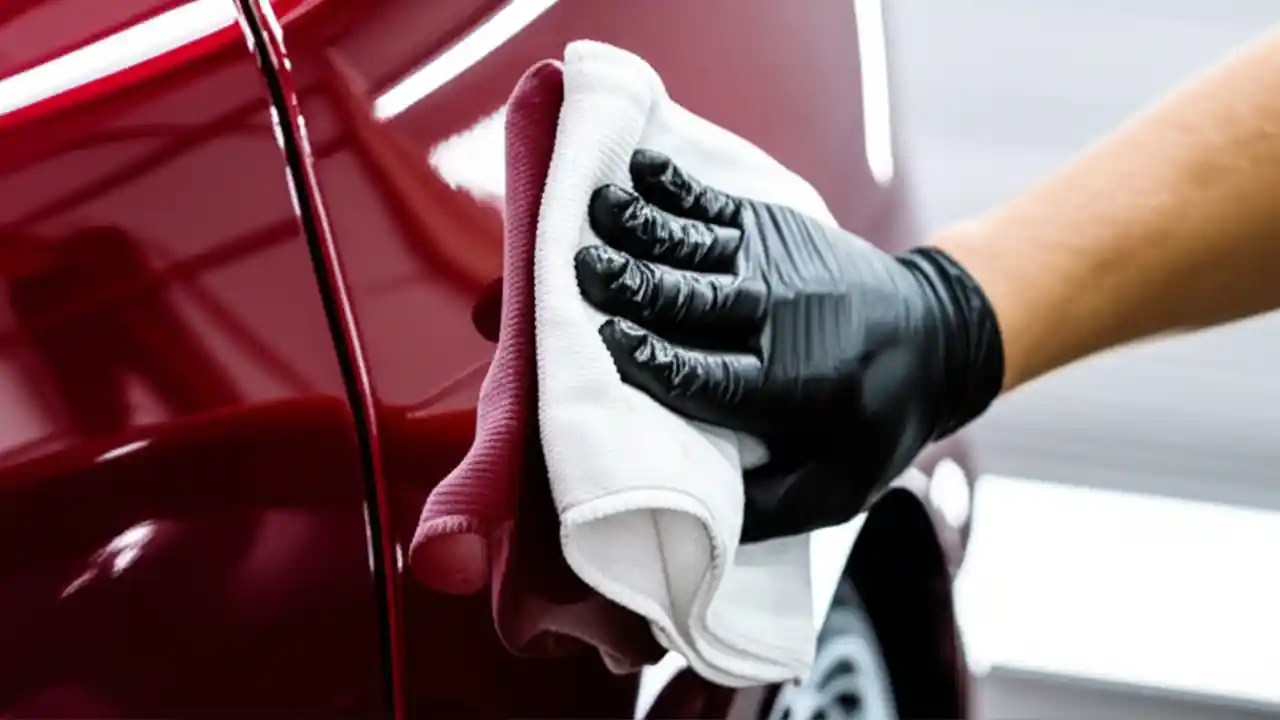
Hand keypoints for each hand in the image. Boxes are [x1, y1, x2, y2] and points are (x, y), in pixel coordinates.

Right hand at [575, 150, 1002, 540]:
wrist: (936, 334)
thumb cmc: (874, 418)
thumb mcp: (838, 488)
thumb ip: (766, 507)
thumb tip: (688, 519)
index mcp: (789, 385)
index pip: (707, 375)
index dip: (654, 359)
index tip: (605, 343)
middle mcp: (777, 317)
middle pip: (692, 300)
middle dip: (634, 285)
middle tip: (580, 270)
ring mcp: (773, 263)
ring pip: (696, 245)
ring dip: (641, 226)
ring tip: (593, 209)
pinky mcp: (772, 228)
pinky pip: (714, 204)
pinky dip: (673, 185)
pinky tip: (635, 168)